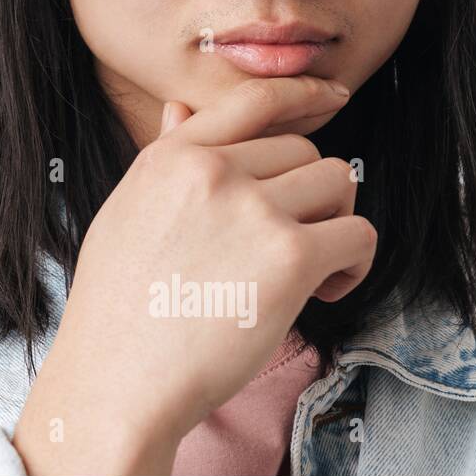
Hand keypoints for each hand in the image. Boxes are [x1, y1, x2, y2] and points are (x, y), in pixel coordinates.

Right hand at [11, 75, 375, 474]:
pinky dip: (354, 264)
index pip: (252, 100)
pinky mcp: (289, 257)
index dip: (302, 94)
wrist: (118, 380)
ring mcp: (251, 210)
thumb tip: (180, 109)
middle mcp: (210, 172)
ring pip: (338, 183)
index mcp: (170, 158)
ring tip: (309, 270)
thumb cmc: (118, 309)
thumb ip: (162, 159)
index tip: (333, 97)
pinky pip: (357, 235)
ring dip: (336, 223)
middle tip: (292, 243)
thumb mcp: (126, 213)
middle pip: (304, 150)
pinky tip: (322, 291)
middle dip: (311, 193)